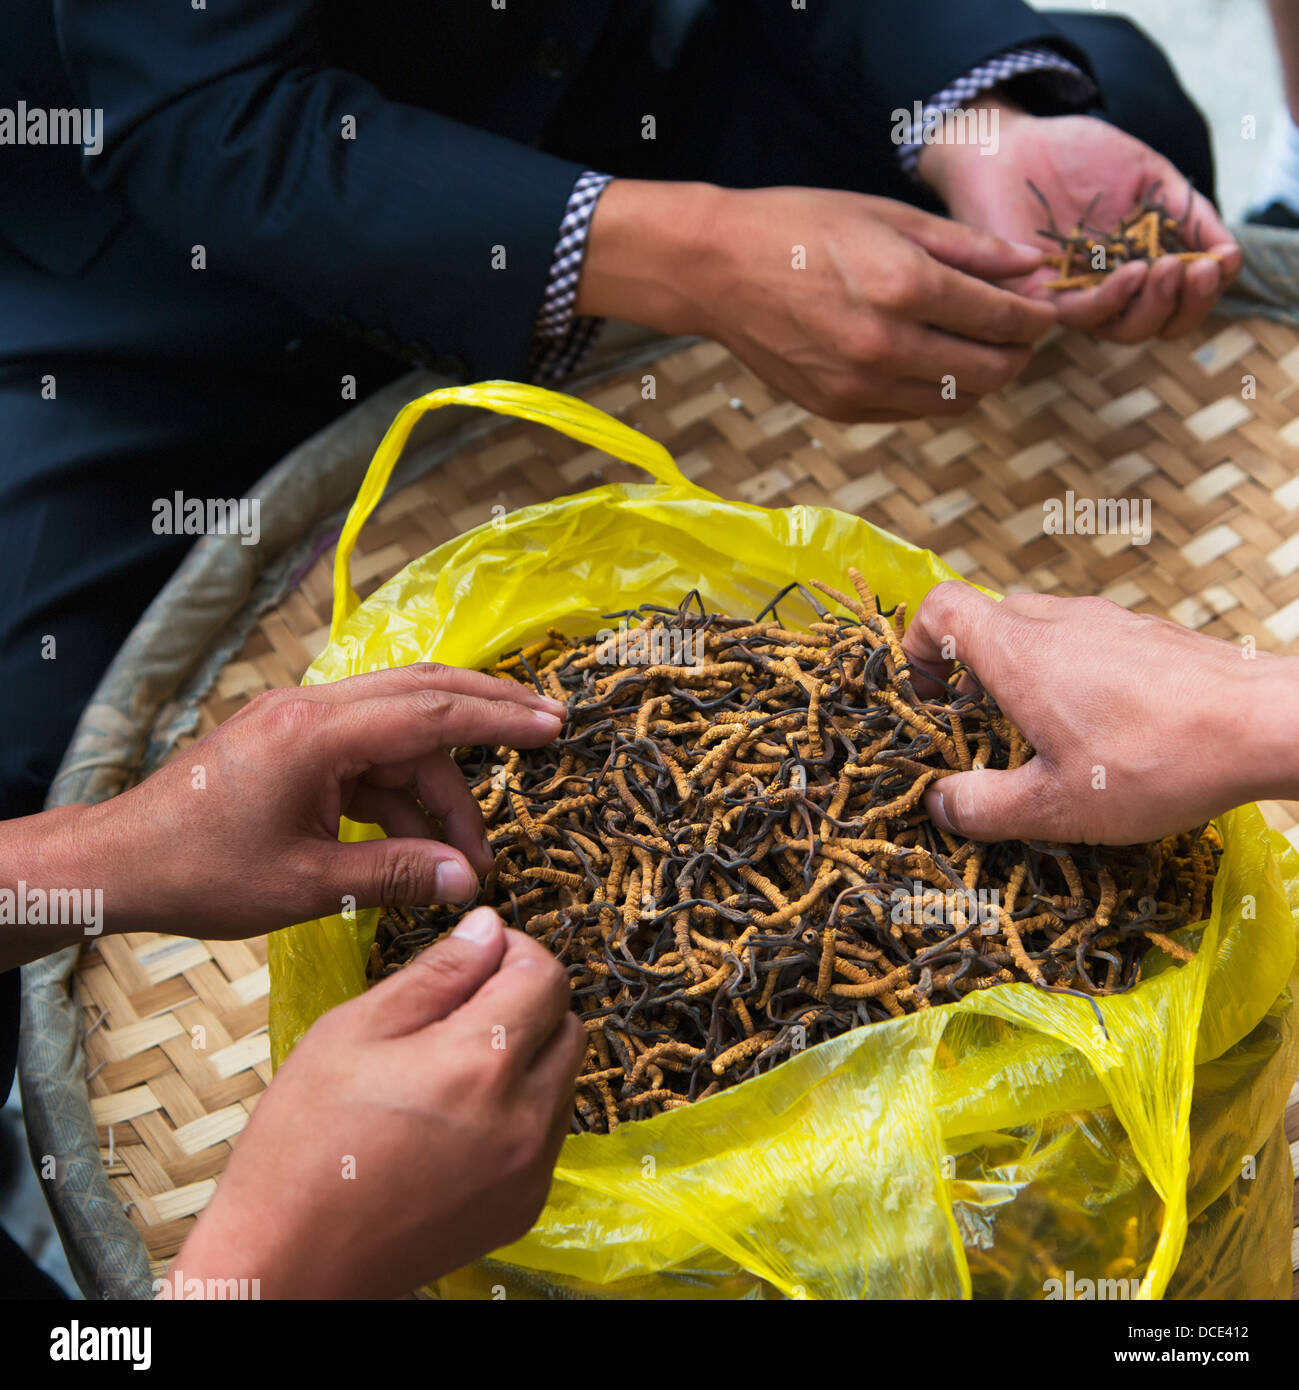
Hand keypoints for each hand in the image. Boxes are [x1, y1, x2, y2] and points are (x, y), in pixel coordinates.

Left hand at [47, 664, 563, 943]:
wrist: (117, 863)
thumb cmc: (200, 873)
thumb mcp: (304, 885)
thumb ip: (393, 875)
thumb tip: (467, 881)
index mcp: (316, 732)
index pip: (431, 711)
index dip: (500, 719)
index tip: (554, 726)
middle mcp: (313, 710)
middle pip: (423, 694)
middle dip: (490, 713)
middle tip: (549, 728)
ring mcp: (303, 725)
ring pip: (400, 736)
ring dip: (440, 787)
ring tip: (471, 855)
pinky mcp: (296, 747)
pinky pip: (369, 759)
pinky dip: (402, 797)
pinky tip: (422, 844)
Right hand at [172, 908, 585, 1297]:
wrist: (289, 1264)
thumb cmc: (303, 1144)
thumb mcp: (354, 1031)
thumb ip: (436, 973)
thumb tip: (488, 928)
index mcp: (482, 1062)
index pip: (548, 976)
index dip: (516, 951)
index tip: (479, 956)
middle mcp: (524, 1117)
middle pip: (568, 1024)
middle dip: (528, 1001)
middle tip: (464, 1008)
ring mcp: (530, 1169)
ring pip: (564, 1079)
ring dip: (529, 1056)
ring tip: (454, 1066)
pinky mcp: (524, 1206)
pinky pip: (548, 1133)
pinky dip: (521, 1110)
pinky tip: (459, 1117)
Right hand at [576, 179, 1055, 421]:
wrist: (716, 271)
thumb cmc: (798, 228)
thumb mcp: (888, 216)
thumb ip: (967, 248)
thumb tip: (1030, 267)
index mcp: (905, 287)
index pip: (1001, 318)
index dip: (1036, 318)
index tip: (1044, 311)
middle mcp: (887, 346)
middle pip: (989, 371)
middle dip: (1018, 355)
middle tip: (1021, 336)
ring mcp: (860, 386)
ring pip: (955, 402)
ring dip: (982, 381)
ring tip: (980, 350)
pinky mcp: (838, 409)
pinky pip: (912, 411)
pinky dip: (937, 393)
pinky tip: (931, 363)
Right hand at [902, 584, 1298, 843]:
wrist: (1265, 725)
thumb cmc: (1154, 761)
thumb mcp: (1054, 805)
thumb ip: (983, 806)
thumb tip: (938, 804)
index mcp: (1018, 651)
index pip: (939, 608)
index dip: (917, 647)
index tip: (929, 700)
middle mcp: (1057, 621)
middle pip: (986, 619)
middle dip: (968, 670)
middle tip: (980, 727)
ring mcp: (1107, 620)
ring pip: (1038, 628)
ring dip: (1021, 672)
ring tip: (1042, 732)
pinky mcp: (1147, 633)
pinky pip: (1086, 639)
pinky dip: (1071, 672)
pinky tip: (1103, 726)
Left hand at [919, 97, 1241, 343]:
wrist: (1009, 145)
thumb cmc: (1076, 157)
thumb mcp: (1149, 176)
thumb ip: (1187, 213)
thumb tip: (1228, 253)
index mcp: (1139, 266)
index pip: (1180, 299)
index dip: (1207, 290)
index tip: (1224, 259)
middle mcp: (1108, 291)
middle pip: (1157, 325)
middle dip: (1188, 303)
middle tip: (1200, 271)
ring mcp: (1074, 298)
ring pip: (1123, 329)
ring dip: (1156, 303)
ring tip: (1169, 269)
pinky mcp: (1038, 299)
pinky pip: (1079, 315)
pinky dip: (1112, 298)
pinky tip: (1133, 272)